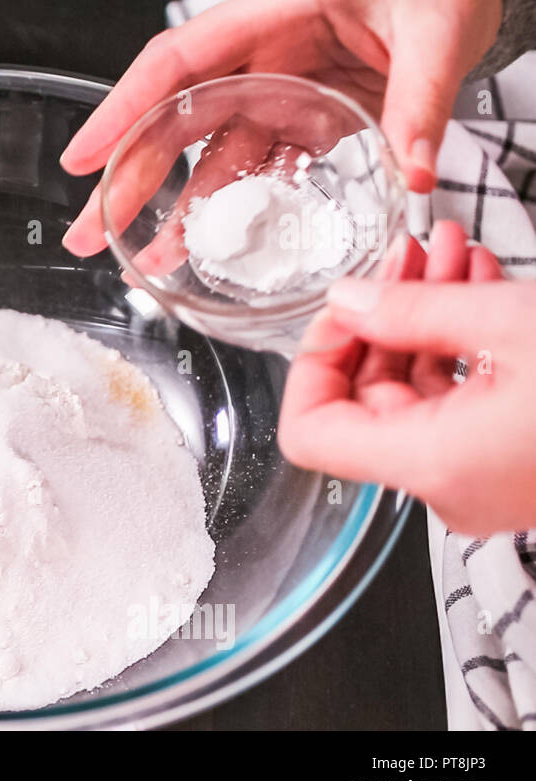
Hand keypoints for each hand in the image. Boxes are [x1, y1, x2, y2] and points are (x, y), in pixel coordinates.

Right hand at [60, 0, 502, 257]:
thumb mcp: (437, 27)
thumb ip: (422, 99)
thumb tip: (410, 170)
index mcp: (271, 13)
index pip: (176, 64)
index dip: (122, 112)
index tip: (81, 160)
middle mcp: (262, 55)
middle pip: (175, 119)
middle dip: (127, 180)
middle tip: (88, 233)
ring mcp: (281, 89)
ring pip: (212, 157)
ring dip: (178, 213)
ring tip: (148, 261)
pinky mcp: (308, 118)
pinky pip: (261, 170)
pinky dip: (237, 212)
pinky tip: (213, 247)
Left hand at [278, 221, 534, 535]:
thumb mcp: (513, 325)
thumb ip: (411, 310)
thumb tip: (349, 298)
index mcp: (432, 464)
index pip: (309, 434)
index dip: (311, 363)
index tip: (340, 308)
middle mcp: (448, 486)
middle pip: (366, 402)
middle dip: (383, 315)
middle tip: (408, 254)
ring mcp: (482, 479)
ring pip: (419, 392)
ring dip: (427, 317)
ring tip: (452, 252)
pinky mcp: (514, 464)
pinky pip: (463, 402)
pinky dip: (464, 345)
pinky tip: (481, 288)